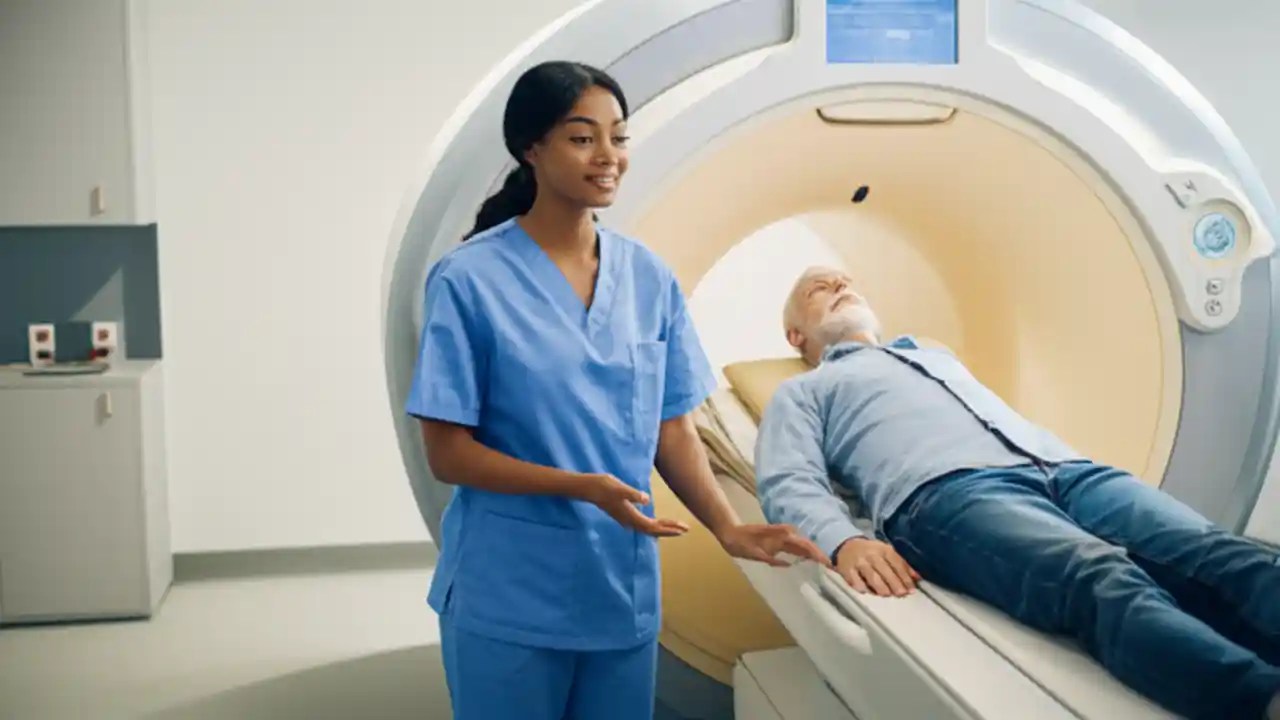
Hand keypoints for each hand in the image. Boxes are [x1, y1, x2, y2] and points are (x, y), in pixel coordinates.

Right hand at [581, 473, 689, 536]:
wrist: (588, 488)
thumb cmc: (603, 486)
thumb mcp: (619, 488)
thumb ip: (632, 494)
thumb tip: (646, 500)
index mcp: (631, 516)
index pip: (654, 527)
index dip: (668, 528)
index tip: (683, 528)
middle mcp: (630, 520)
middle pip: (653, 530)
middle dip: (669, 530)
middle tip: (686, 529)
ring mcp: (626, 518)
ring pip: (648, 528)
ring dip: (662, 528)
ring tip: (675, 527)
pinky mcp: (624, 513)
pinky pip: (643, 523)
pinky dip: (653, 524)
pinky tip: (656, 522)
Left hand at [716, 523, 833, 567]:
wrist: (731, 533)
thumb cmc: (741, 543)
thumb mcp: (754, 554)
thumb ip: (771, 559)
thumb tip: (789, 564)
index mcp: (783, 537)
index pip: (806, 546)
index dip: (818, 555)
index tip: (830, 565)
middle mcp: (787, 534)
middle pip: (808, 546)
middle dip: (821, 556)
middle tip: (834, 570)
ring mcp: (784, 537)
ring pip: (804, 547)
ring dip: (815, 556)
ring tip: (826, 569)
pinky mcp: (781, 541)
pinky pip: (797, 548)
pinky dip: (805, 555)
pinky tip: (810, 563)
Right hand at [835, 537, 920, 596]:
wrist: (846, 546)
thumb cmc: (871, 552)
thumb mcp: (887, 553)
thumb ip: (902, 565)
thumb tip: (917, 577)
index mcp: (884, 550)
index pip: (897, 563)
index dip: (905, 576)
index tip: (911, 589)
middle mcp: (872, 554)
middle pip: (885, 570)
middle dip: (894, 583)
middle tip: (901, 594)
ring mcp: (859, 562)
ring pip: (871, 576)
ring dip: (880, 587)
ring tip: (887, 594)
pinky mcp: (847, 570)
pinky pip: (855, 580)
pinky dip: (862, 587)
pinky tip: (867, 592)